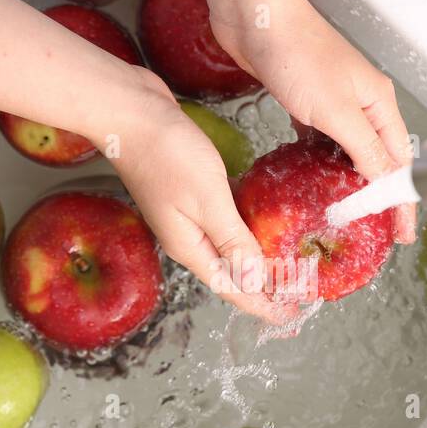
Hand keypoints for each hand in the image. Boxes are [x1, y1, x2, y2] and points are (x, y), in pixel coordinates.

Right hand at [97, 67, 286, 322]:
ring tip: (286, 266)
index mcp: (190, 247)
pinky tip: (262, 224)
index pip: (232, 288)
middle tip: (297, 294)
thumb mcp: (207, 199)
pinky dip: (247, 230)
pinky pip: (225, 223)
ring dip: (256, 260)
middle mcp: (187, 238)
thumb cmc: (166, 153)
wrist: (129, 112)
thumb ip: (232, 241)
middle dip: (263, 288)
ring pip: (228, 249)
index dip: (262, 305)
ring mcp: (186, 216)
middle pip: (230, 274)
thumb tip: (254, 283)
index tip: (291, 316)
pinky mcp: (189, 194)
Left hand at [211, 0, 416, 242]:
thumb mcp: (337, 111)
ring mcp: (333, 100)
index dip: (402, 201)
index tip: (403, 231)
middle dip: (378, 194)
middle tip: (375, 228)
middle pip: (378, 157)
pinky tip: (310, 175)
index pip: (400, 163)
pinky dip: (318, 159)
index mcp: (378, 103)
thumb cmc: (297, 51)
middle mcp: (361, 102)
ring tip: (345, 210)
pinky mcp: (305, 99)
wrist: (257, 18)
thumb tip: (383, 180)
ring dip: (347, 178)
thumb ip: (363, 148)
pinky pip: (320, 138)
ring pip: (348, 149)